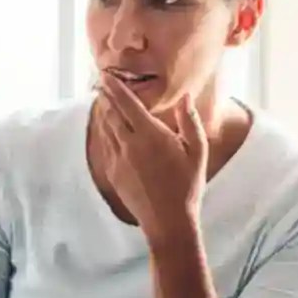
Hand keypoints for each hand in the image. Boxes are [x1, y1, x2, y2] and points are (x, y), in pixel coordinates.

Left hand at [96, 72, 207, 246]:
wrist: (168, 222)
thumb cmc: (187, 186)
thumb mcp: (197, 151)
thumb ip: (189, 121)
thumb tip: (185, 97)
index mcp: (151, 136)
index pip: (127, 104)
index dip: (115, 87)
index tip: (106, 74)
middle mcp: (129, 145)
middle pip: (110, 113)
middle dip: (105, 96)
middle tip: (101, 82)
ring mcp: (118, 160)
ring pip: (105, 128)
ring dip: (103, 112)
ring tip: (102, 100)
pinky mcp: (113, 173)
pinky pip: (105, 145)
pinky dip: (104, 131)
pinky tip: (107, 128)